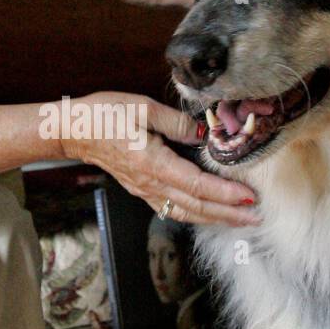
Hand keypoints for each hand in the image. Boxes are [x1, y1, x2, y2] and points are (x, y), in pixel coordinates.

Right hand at [60, 92, 261, 227]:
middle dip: (228, 215)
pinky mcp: (141, 189)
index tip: (248, 197)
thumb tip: (203, 134)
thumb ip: (176, 122)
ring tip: (239, 221)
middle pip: (196, 206)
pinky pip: (172, 208)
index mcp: (153, 164)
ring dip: (214, 219)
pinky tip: (208, 214)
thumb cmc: (104, 114)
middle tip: (255, 219)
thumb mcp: (142, 107)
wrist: (74, 130)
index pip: (197, 185)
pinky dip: (194, 214)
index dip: (225, 194)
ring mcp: (144, 190)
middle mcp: (150, 183)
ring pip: (185, 212)